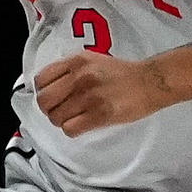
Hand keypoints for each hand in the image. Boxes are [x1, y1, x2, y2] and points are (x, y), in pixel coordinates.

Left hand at [31, 50, 171, 135]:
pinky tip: (82, 125)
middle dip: (49, 110)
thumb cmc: (123, 73)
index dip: (43, 91)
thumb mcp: (93, 60)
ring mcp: (89, 96)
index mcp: (76, 61)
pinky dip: (72, 130)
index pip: (41, 79)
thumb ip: (71, 70)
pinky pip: (70, 129)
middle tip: (60, 112)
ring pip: (56, 117)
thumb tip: (52, 86)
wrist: (150, 81)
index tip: (52, 97)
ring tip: (74, 119)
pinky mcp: (99, 114)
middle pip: (44, 100)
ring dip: (62, 122)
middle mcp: (79, 77)